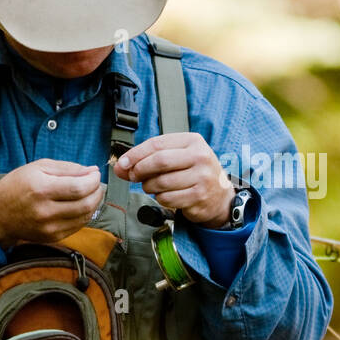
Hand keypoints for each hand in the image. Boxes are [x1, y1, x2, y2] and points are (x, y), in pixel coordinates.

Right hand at [0, 159, 103, 248]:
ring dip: (94, 203)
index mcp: (41, 189)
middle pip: (86, 204)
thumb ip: (68, 168)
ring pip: (85, 217)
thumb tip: (93, 171)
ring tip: (90, 193)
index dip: (93, 180)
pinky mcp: (52, 237)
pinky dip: (85, 215)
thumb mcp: (38, 167)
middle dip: (97, 192)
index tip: (95, 174)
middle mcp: (46, 211)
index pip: (79, 187)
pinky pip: (78, 226)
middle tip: (96, 184)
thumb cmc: (17, 186)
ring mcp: (49, 227)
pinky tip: (80, 205)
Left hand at [112, 132, 233, 227]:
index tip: (123, 163)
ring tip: (152, 186)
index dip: (135, 154)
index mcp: (193, 141)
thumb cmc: (193, 173)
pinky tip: (166, 195)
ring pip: (161, 182)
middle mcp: (200, 157)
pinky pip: (168, 198)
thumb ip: (149, 159)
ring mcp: (202, 177)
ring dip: (149, 187)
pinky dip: (160, 199)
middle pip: (159, 161)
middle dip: (140, 170)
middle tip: (133, 176)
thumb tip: (120, 167)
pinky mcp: (199, 197)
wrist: (219, 196)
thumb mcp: (177, 158)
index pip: (157, 144)